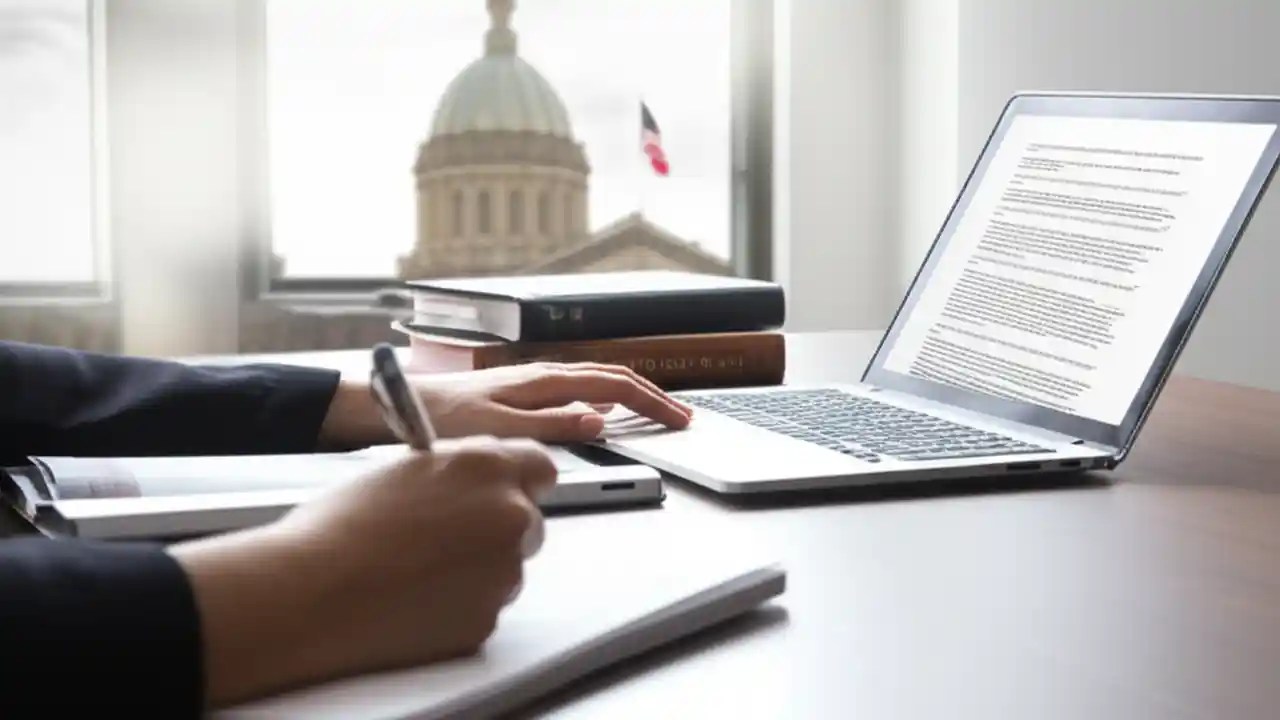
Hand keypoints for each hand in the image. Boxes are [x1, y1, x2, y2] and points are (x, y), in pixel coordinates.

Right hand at [170, 436, 555, 707]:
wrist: (312, 590)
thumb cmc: (340, 525)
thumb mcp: (407, 468)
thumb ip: (456, 470)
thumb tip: (472, 479)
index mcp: (487, 466)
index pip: (541, 466)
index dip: (520, 481)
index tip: (506, 492)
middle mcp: (508, 514)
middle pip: (529, 521)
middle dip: (498, 529)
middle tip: (448, 539)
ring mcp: (504, 570)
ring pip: (506, 568)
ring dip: (477, 569)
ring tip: (416, 570)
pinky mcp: (488, 618)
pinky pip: (483, 607)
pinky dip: (459, 605)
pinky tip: (414, 598)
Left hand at [411, 362, 693, 441]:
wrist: (396, 406)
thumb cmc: (439, 419)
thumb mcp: (497, 429)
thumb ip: (550, 425)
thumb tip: (598, 421)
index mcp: (543, 381)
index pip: (614, 386)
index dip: (651, 403)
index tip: (678, 421)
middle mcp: (542, 375)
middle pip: (612, 378)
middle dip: (651, 396)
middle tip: (681, 417)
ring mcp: (533, 382)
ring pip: (597, 382)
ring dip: (631, 396)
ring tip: (655, 412)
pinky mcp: (522, 392)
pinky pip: (578, 390)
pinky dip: (605, 399)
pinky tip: (604, 414)